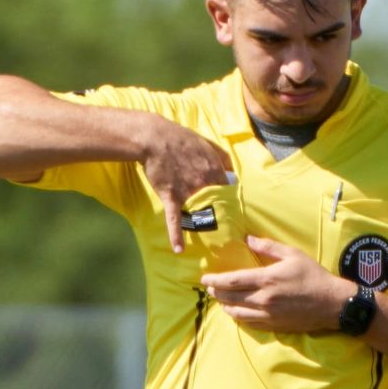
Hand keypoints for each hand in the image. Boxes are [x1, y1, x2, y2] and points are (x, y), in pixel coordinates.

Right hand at [139, 118, 236, 253]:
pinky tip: (179, 249)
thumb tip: (233, 172)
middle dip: (222, 218)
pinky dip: (176, 235)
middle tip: (225, 230)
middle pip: (217, 206)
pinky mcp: (171, 197)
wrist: (154, 139)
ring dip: (204, 226)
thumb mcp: (207, 142)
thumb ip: (223, 156)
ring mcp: (188, 192)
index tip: (230, 208)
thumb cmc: (180, 138)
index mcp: (214, 170)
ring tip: (210, 240)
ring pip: (199, 213)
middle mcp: (204, 183)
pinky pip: (174, 219)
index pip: (229, 191)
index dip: (230, 200)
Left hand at [202, 237, 353, 333]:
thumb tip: (248, 238)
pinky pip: (249, 323)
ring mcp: (267, 315)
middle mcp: (263, 299)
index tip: (205, 278)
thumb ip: (268, 247)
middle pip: (230, 298)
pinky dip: (238, 317)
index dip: (215, 280)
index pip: (232, 281)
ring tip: (221, 300)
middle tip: (210, 288)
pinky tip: (236, 312)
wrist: (331, 303)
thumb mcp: (293, 254)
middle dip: (216, 293)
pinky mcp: (273, 326)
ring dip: (225, 306)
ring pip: (236, 313)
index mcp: (266, 280)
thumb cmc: (313, 276)